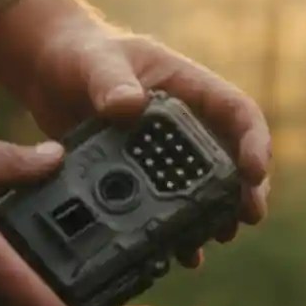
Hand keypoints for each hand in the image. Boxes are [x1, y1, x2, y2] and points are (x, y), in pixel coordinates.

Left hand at [0, 0, 271, 267]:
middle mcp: (190, 123)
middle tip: (250, 215)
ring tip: (222, 236)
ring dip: (221, 213)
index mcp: (191, 88)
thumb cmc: (80, 54)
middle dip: (246, 188)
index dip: (254, 141)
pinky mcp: (147, 177)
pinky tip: (186, 252)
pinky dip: (183, 229)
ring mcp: (170, 153)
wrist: (50, 72)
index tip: (254, 171)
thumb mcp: (95, 62)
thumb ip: (111, 82)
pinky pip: (175, 205)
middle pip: (234, 157)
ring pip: (211, 186)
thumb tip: (130, 107)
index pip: (239, 112)